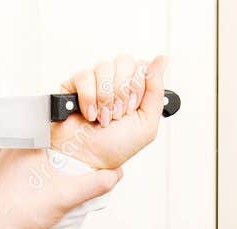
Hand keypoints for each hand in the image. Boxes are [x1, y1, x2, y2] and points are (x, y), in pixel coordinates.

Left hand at [0, 53, 167, 228]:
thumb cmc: (15, 215)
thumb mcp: (64, 197)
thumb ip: (92, 184)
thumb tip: (113, 175)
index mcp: (26, 140)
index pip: (53, 124)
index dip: (68, 132)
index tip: (78, 141)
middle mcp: (8, 144)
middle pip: (40, 139)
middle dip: (54, 151)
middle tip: (64, 168)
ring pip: (25, 152)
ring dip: (38, 163)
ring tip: (48, 181)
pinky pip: (11, 166)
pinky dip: (23, 174)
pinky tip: (30, 189)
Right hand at [50, 54, 169, 169]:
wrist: (87, 161)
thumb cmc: (114, 147)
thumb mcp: (147, 124)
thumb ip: (156, 91)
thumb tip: (162, 60)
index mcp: (134, 88)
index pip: (142, 65)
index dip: (138, 86)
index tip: (133, 107)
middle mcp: (115, 81)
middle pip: (124, 61)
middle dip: (122, 92)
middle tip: (118, 114)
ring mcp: (95, 81)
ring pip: (104, 67)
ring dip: (106, 98)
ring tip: (103, 118)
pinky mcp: (74, 85)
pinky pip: (85, 76)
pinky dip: (89, 98)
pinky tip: (89, 114)